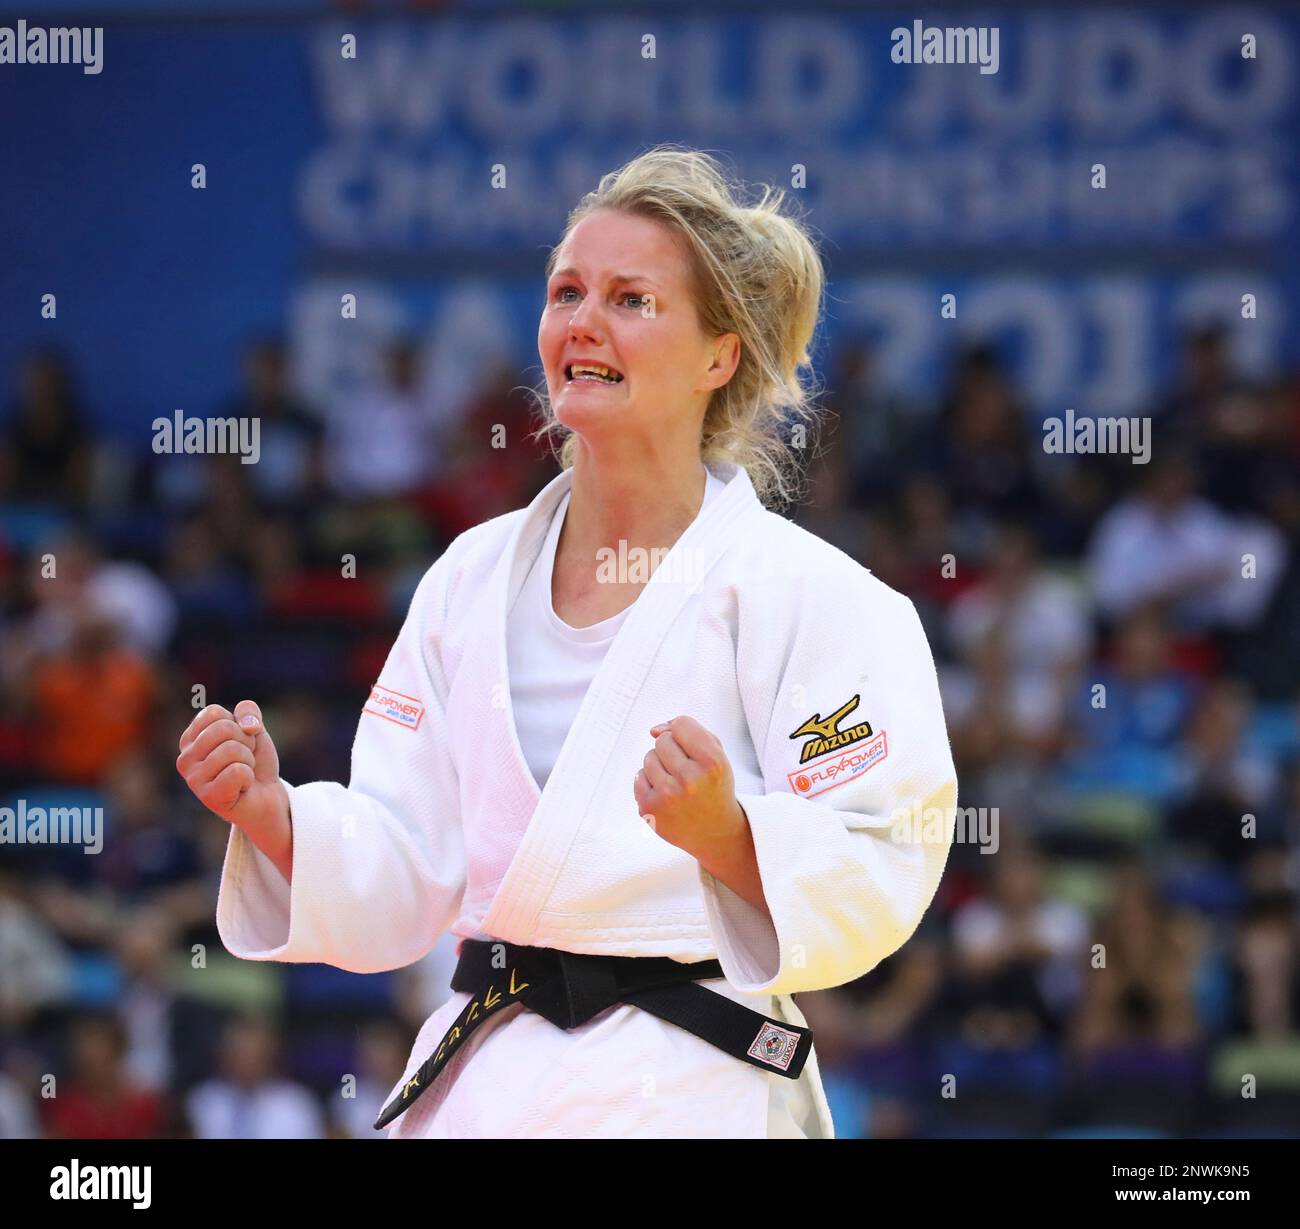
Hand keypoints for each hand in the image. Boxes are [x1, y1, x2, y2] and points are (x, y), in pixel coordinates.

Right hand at [177, 701, 287, 832]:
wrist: (267, 796)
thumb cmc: (254, 762)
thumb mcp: (253, 728)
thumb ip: (248, 711)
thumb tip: (247, 724)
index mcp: (189, 739)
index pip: (213, 713)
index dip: (237, 725)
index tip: (240, 742)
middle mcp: (185, 759)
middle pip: (224, 729)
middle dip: (246, 742)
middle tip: (244, 760)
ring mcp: (193, 779)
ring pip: (232, 749)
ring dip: (249, 761)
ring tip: (243, 774)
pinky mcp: (208, 797)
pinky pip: (237, 771)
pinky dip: (249, 777)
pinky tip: (242, 787)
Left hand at [634, 715, 746, 864]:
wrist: (715, 832)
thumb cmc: (713, 786)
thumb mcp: (716, 754)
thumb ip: (689, 730)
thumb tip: (653, 730)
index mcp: (712, 762)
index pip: (681, 724)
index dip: (684, 733)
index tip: (693, 749)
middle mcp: (690, 779)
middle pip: (662, 740)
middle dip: (672, 750)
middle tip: (687, 770)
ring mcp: (667, 795)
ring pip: (649, 757)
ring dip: (660, 765)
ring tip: (677, 783)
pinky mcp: (649, 808)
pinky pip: (638, 776)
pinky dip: (650, 782)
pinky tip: (667, 795)